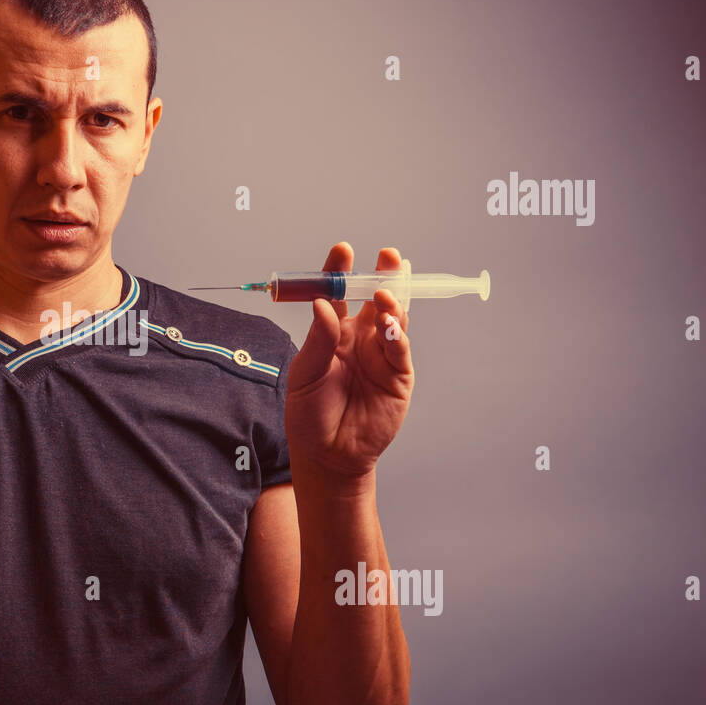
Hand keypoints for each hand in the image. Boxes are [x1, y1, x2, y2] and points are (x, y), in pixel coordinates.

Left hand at [285, 243, 414, 482]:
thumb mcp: (305, 374)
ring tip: (385, 294)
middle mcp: (360, 338)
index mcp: (333, 332)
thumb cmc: (310, 414)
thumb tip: (323, 303)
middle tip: (387, 255)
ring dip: (392, 303)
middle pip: (375, 299)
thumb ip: (318, 339)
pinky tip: (390, 325)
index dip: (341, 272)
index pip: (339, 294)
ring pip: (392, 319)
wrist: (328, 454)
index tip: (343, 250)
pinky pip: (400, 349)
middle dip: (383, 276)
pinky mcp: (398, 376)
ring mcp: (381, 355)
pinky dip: (397, 335)